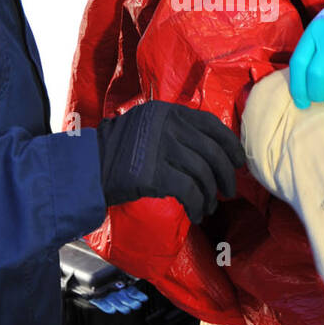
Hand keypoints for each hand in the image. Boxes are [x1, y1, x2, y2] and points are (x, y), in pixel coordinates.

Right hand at [96, 101, 244, 223]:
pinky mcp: (154, 174)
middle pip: (211, 151)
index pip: (210, 124)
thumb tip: (212, 150)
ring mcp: (160, 149)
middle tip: (228, 190)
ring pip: (203, 174)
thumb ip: (174, 130)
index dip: (229, 144)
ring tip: (209, 206)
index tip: (237, 161)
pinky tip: (197, 213)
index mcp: (166, 111)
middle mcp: (166, 126)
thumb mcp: (146, 127)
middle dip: (225, 174)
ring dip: (211, 194)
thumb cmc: (117, 152)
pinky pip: (190, 192)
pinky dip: (198, 205)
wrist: (86, 168)